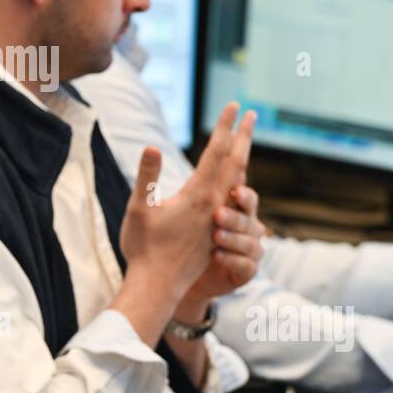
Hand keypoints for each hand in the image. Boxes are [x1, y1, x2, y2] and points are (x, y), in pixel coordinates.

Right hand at [119, 102, 256, 306]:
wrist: (159, 285)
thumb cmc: (144, 248)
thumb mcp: (139, 209)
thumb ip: (147, 178)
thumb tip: (152, 147)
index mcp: (198, 195)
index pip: (216, 152)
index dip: (225, 127)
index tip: (234, 106)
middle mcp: (214, 204)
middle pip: (235, 163)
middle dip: (243, 137)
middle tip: (253, 114)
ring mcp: (217, 219)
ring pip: (237, 181)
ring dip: (242, 158)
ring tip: (246, 142)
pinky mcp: (216, 232)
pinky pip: (232, 201)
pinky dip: (237, 183)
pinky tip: (236, 182)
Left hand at [177, 184, 264, 319]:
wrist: (177, 277)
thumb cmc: (178, 238)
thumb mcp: (175, 211)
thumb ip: (182, 185)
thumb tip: (157, 150)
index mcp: (231, 207)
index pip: (242, 194)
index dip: (243, 192)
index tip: (234, 189)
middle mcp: (244, 226)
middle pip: (249, 215)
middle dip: (237, 214)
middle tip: (217, 214)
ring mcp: (247, 250)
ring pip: (251, 242)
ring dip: (235, 237)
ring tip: (215, 235)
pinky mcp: (244, 272)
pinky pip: (247, 266)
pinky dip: (234, 260)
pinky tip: (216, 255)